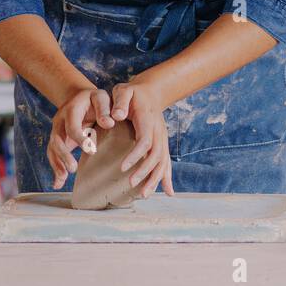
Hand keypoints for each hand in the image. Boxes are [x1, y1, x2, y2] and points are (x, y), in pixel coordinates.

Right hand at [47, 87, 113, 189]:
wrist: (78, 97)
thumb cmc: (93, 99)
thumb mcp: (100, 97)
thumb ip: (104, 109)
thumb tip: (109, 123)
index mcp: (70, 110)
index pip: (72, 126)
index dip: (80, 138)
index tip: (91, 150)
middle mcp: (59, 121)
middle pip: (57, 139)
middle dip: (63, 155)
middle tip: (73, 168)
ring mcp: (56, 131)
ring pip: (52, 148)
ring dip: (57, 163)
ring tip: (63, 178)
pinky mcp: (57, 140)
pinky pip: (53, 154)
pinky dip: (55, 168)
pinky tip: (58, 182)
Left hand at [110, 79, 174, 197]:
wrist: (151, 92)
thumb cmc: (133, 93)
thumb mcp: (124, 91)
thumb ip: (120, 101)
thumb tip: (116, 116)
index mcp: (148, 121)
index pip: (145, 141)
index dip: (135, 156)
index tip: (122, 167)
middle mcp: (159, 132)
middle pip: (156, 155)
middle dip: (145, 172)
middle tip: (131, 184)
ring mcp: (162, 138)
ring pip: (163, 162)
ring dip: (155, 179)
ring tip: (144, 195)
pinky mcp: (162, 143)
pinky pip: (166, 162)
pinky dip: (167, 177)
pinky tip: (168, 192)